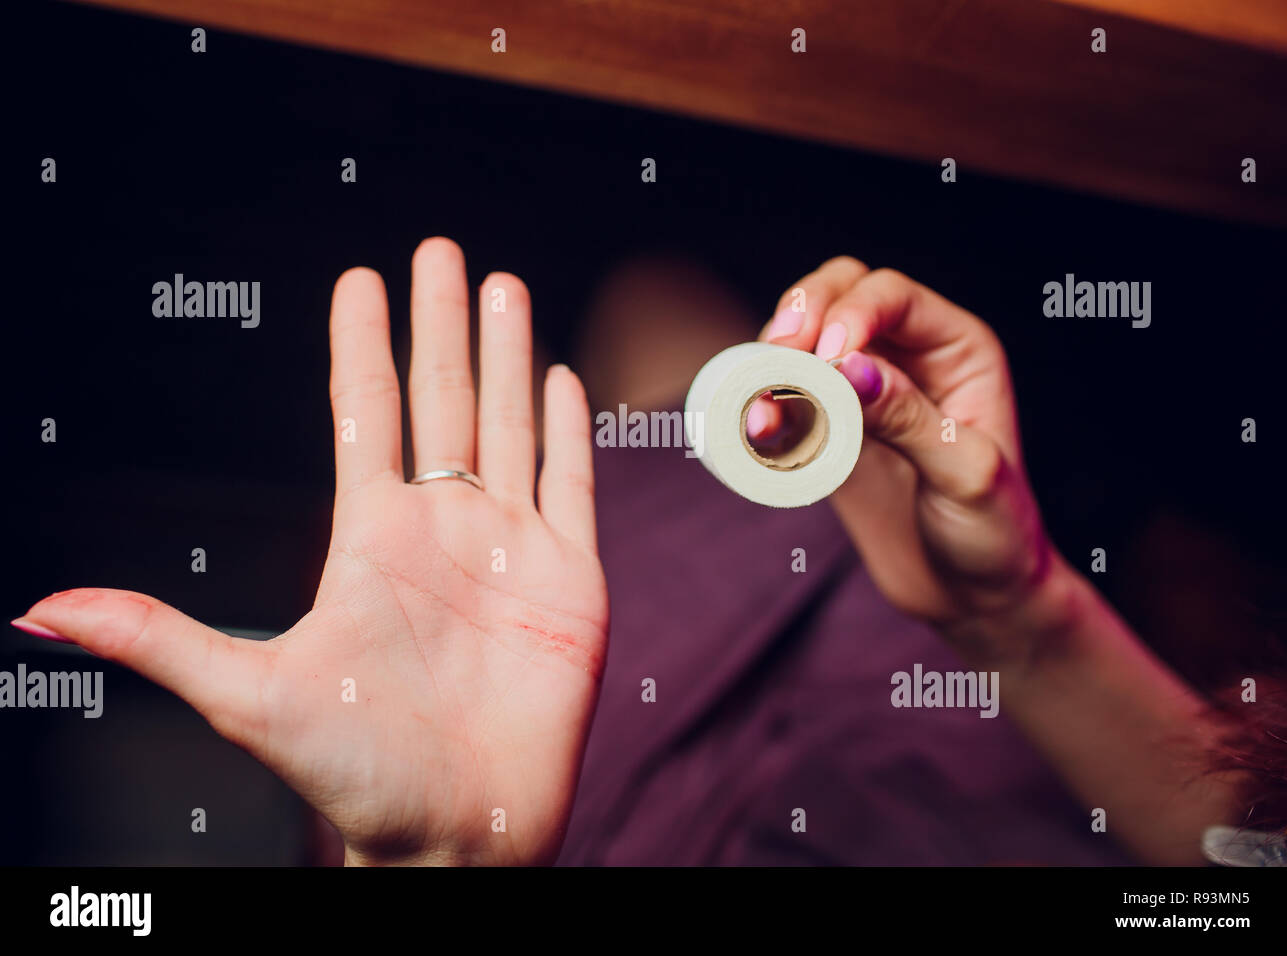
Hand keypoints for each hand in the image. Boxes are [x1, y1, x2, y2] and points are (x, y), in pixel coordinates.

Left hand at [13, 238, 608, 865]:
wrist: (458, 830)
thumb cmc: (357, 775)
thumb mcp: (251, 696)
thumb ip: (160, 639)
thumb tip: (43, 607)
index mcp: (373, 542)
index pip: (368, 417)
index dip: (363, 346)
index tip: (361, 280)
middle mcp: (443, 531)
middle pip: (444, 401)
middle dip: (443, 323)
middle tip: (440, 252)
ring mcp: (510, 551)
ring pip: (511, 428)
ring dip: (507, 355)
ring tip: (504, 288)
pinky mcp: (570, 580)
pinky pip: (571, 487)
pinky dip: (568, 431)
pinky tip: (559, 380)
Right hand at [754, 258, 1068, 664]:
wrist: (974, 598)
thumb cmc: (994, 536)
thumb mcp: (965, 475)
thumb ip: (907, 418)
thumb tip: (846, 367)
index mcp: (958, 349)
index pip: (893, 296)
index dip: (853, 313)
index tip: (827, 359)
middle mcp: (910, 355)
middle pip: (842, 290)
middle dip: (805, 311)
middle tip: (780, 351)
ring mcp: (865, 389)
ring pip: (808, 333)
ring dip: (776, 354)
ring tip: (763, 399)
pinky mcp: (830, 429)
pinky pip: (788, 392)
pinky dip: (766, 399)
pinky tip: (760, 425)